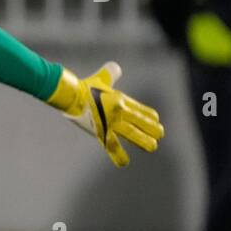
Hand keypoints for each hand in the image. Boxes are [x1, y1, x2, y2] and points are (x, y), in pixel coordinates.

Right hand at [47, 62, 163, 166]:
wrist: (70, 94)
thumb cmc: (83, 86)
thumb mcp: (100, 79)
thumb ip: (109, 73)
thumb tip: (115, 67)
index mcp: (121, 100)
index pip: (141, 109)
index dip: (149, 116)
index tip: (155, 120)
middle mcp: (120, 111)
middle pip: (141, 122)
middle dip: (152, 129)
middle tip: (159, 135)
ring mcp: (111, 122)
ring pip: (133, 134)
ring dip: (143, 141)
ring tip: (152, 147)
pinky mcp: (101, 131)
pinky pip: (112, 146)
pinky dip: (118, 155)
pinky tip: (124, 162)